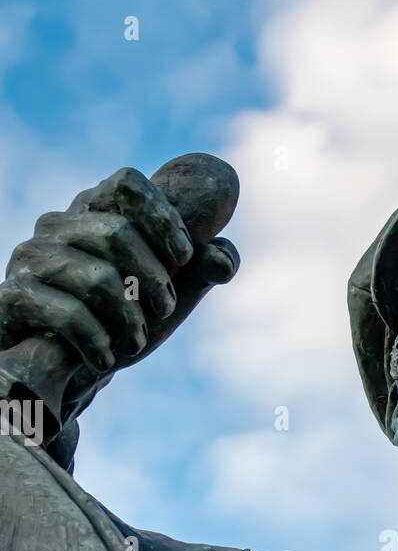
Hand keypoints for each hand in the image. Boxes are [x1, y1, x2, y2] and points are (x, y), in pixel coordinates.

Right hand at [0, 164, 238, 377]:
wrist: (63, 368)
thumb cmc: (118, 319)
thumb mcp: (166, 292)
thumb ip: (201, 269)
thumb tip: (224, 260)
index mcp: (95, 210)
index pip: (128, 182)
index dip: (163, 217)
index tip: (184, 256)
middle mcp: (57, 224)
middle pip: (118, 232)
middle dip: (154, 280)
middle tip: (163, 311)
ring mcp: (30, 257)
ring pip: (97, 278)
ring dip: (130, 320)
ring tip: (135, 342)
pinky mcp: (13, 296)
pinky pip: (69, 314)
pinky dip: (98, 343)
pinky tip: (106, 360)